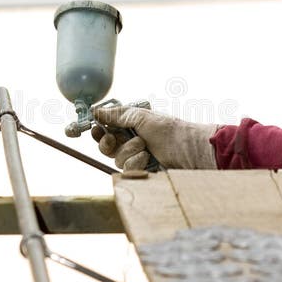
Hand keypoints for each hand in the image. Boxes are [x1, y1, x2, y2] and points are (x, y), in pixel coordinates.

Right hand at [92, 106, 217, 170]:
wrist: (186, 149)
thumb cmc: (167, 130)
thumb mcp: (140, 116)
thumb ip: (116, 115)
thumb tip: (95, 110)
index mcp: (130, 127)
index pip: (106, 131)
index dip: (99, 132)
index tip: (97, 129)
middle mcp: (131, 142)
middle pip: (107, 148)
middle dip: (110, 143)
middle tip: (115, 140)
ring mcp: (136, 157)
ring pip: (117, 159)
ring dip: (129, 151)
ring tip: (145, 146)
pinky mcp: (141, 171)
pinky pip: (127, 169)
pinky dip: (136, 163)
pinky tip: (148, 158)